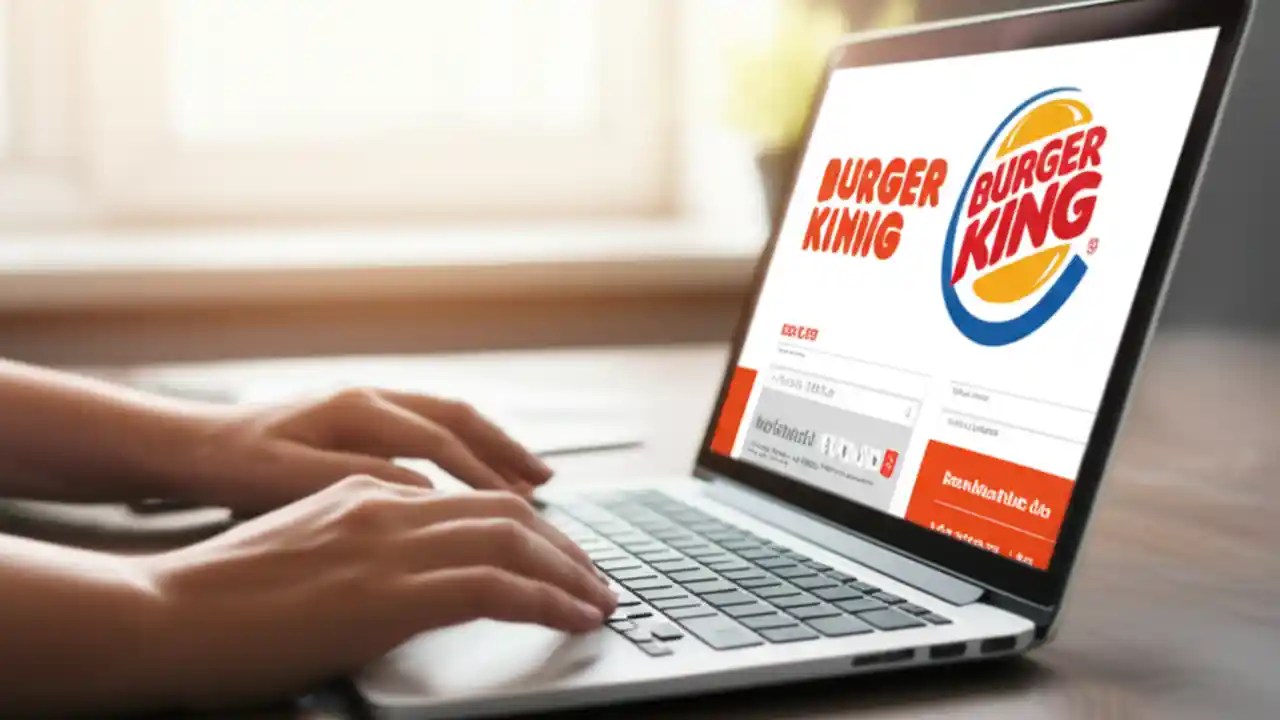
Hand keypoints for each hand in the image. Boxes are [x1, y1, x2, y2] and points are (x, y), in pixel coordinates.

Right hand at [139, 476, 615, 709]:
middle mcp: (387, 505)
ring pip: (514, 538)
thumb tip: (393, 579)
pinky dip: (548, 598)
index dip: (520, 524)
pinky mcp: (394, 590)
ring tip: (599, 597)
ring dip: (568, 570)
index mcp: (364, 494)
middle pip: (503, 510)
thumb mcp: (298, 553)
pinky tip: (575, 616)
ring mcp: (392, 543)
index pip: (466, 500)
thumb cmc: (214, 599)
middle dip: (560, 544)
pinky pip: (498, 585)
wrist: (163, 612)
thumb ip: (354, 550)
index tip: (549, 549)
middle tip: (592, 574)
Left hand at [179, 387, 552, 512]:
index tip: (519, 506)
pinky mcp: (361, 419)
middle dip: (506, 449)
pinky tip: (478, 469)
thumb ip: (359, 480)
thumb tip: (424, 487)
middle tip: (546, 483)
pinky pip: (430, 426)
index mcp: (355, 409)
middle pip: (458, 416)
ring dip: (493, 445)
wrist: (190, 447)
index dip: (482, 474)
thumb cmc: (233, 468)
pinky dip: (465, 447)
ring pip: (450, 417)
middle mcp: (369, 396)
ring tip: (531, 475)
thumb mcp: (290, 480)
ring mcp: (368, 403)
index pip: (438, 441)